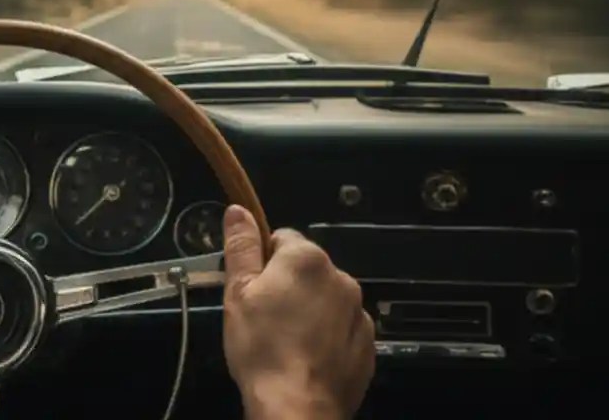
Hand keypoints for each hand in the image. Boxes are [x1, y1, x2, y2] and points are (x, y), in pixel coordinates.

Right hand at [221, 205, 374, 419]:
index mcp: (307, 259)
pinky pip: (343, 329)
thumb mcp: (238, 293)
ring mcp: (359, 312)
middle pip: (307, 269)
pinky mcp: (369, 344)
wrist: (299, 408)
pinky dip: (328, 337)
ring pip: (327, 299)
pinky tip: (308, 358)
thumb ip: (241, 247)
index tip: (253, 290)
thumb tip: (238, 209)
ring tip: (287, 343)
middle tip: (265, 319)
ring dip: (310, 310)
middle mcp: (341, 276)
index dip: (263, 262)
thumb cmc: (261, 347)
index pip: (282, 239)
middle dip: (289, 286)